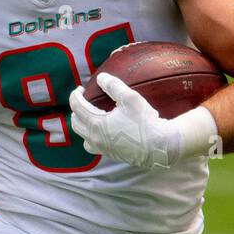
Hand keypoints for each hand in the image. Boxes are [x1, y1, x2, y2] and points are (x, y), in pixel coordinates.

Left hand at [69, 73, 217, 170]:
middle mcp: (95, 139)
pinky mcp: (111, 155)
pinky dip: (93, 136)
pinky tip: (104, 130)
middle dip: (77, 110)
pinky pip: (95, 146)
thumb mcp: (130, 97)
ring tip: (92, 117)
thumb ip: (113, 85)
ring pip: (84, 138)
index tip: (80, 89)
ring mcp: (103, 149)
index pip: (77, 107)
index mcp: (96, 124)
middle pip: (75, 124)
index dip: (75, 95)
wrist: (159, 146)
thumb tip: (100, 78)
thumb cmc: (144, 121)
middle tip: (84, 100)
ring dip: (84, 126)